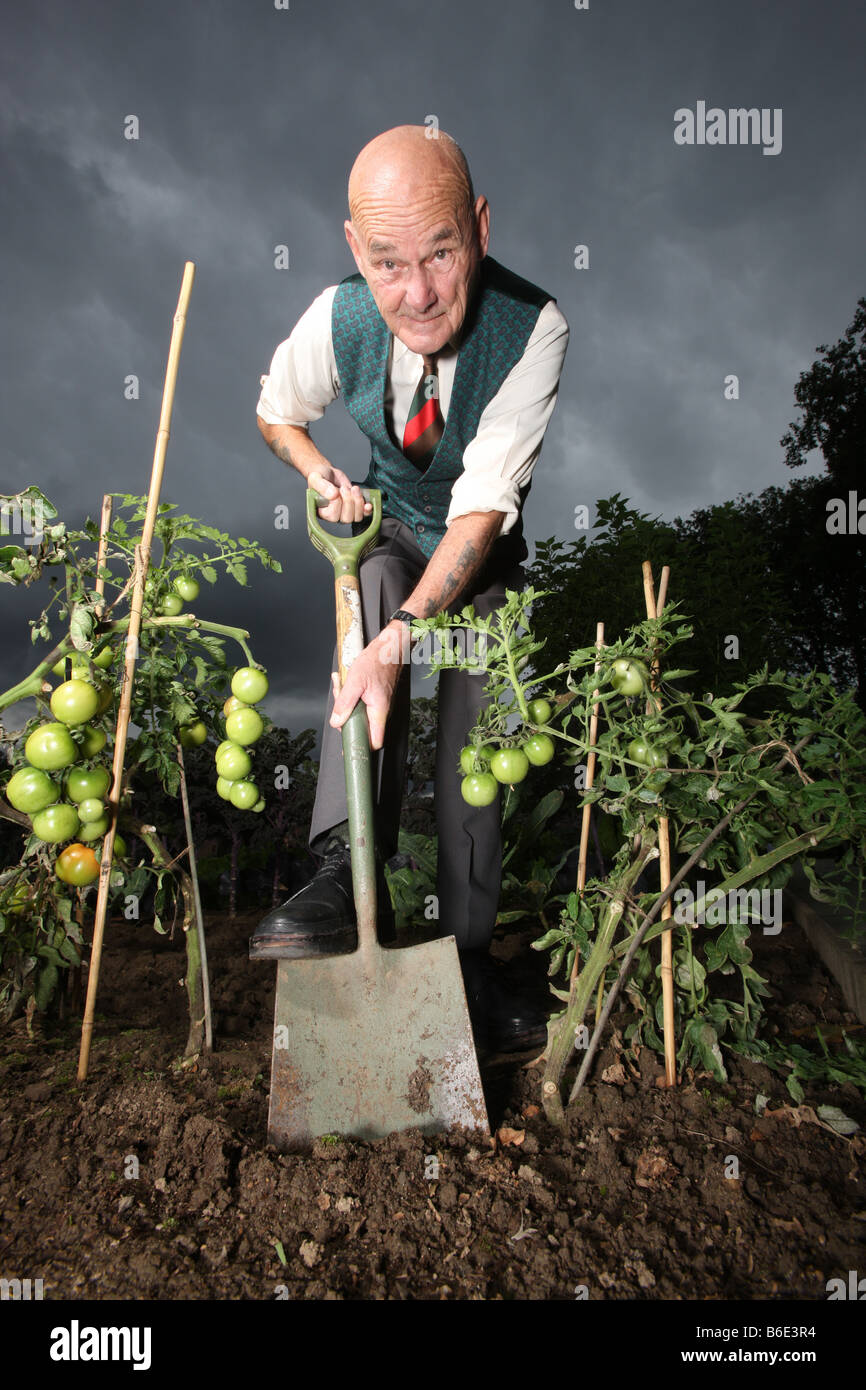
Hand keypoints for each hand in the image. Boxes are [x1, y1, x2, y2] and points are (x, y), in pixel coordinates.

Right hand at [308, 465, 371, 523]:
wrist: (328, 473)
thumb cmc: (320, 477)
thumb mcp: (316, 478)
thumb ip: (322, 486)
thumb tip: (333, 495)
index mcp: (322, 512)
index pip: (332, 516)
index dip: (337, 503)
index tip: (335, 491)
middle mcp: (334, 515)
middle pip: (346, 518)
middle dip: (349, 501)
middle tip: (344, 488)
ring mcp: (345, 512)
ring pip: (357, 517)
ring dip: (358, 502)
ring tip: (353, 489)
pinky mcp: (355, 507)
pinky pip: (364, 514)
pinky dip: (367, 509)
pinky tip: (367, 503)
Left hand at [329, 626, 406, 749]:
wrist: (390, 648)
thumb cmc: (378, 661)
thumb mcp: (355, 681)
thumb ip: (345, 703)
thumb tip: (337, 721)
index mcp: (379, 711)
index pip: (374, 742)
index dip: (361, 746)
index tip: (348, 747)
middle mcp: (381, 711)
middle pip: (361, 727)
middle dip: (344, 716)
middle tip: (338, 699)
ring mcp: (379, 705)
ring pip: (358, 713)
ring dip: (345, 702)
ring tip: (340, 683)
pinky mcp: (375, 698)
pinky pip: (360, 703)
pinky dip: (350, 694)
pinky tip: (345, 682)